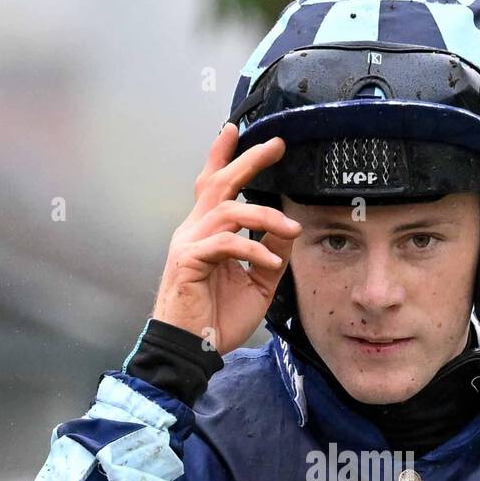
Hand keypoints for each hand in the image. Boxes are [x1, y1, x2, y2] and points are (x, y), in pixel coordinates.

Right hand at [153, 123, 301, 355]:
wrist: (191, 350)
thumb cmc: (217, 320)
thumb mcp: (256, 284)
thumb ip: (270, 254)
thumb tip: (287, 229)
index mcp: (207, 233)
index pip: (214, 186)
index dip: (223, 156)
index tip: (237, 130)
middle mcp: (194, 231)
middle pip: (218, 183)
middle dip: (246, 160)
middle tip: (274, 145)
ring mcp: (188, 243)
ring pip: (227, 209)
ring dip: (264, 215)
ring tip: (291, 228)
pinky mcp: (189, 260)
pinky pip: (226, 244)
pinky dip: (252, 249)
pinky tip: (269, 262)